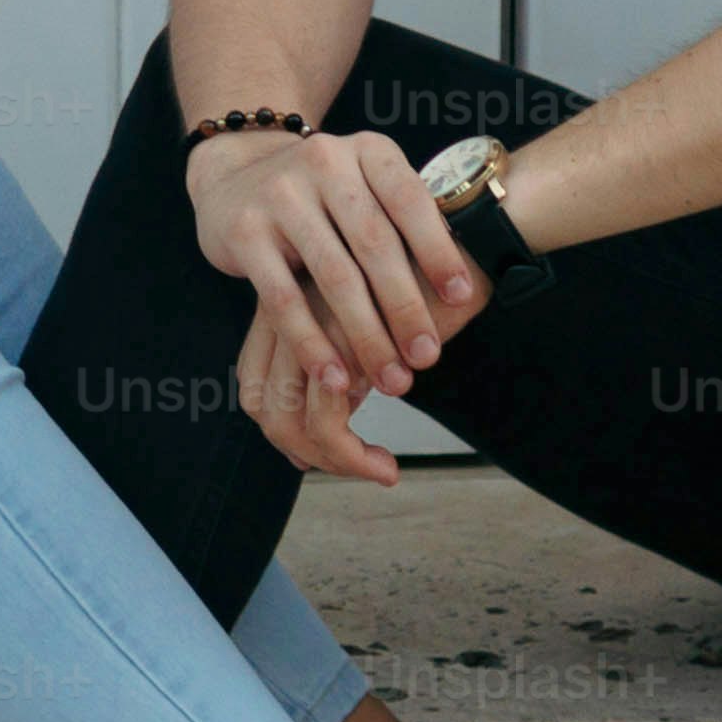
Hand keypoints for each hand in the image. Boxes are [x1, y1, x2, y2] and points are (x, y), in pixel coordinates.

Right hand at [190, 126, 487, 413]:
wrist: (234, 174)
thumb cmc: (322, 195)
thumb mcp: (366, 185)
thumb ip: (404, 222)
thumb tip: (465, 289)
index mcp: (366, 150)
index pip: (410, 200)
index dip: (438, 251)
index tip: (463, 298)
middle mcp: (323, 162)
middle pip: (375, 245)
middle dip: (406, 308)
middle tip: (428, 357)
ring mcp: (280, 195)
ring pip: (334, 277)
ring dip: (367, 336)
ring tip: (392, 379)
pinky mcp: (245, 232)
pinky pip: (283, 298)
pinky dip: (312, 342)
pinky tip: (334, 377)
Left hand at [234, 283, 402, 486]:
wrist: (466, 253)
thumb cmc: (418, 295)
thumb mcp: (366, 338)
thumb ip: (333, 378)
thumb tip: (305, 454)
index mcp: (283, 306)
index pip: (255, 386)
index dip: (284, 431)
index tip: (324, 454)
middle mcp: (285, 312)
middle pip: (265, 409)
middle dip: (308, 453)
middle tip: (357, 466)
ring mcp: (307, 325)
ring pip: (290, 422)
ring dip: (335, 461)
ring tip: (379, 468)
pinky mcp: (341, 344)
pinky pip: (329, 422)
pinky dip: (354, 456)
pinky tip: (387, 464)